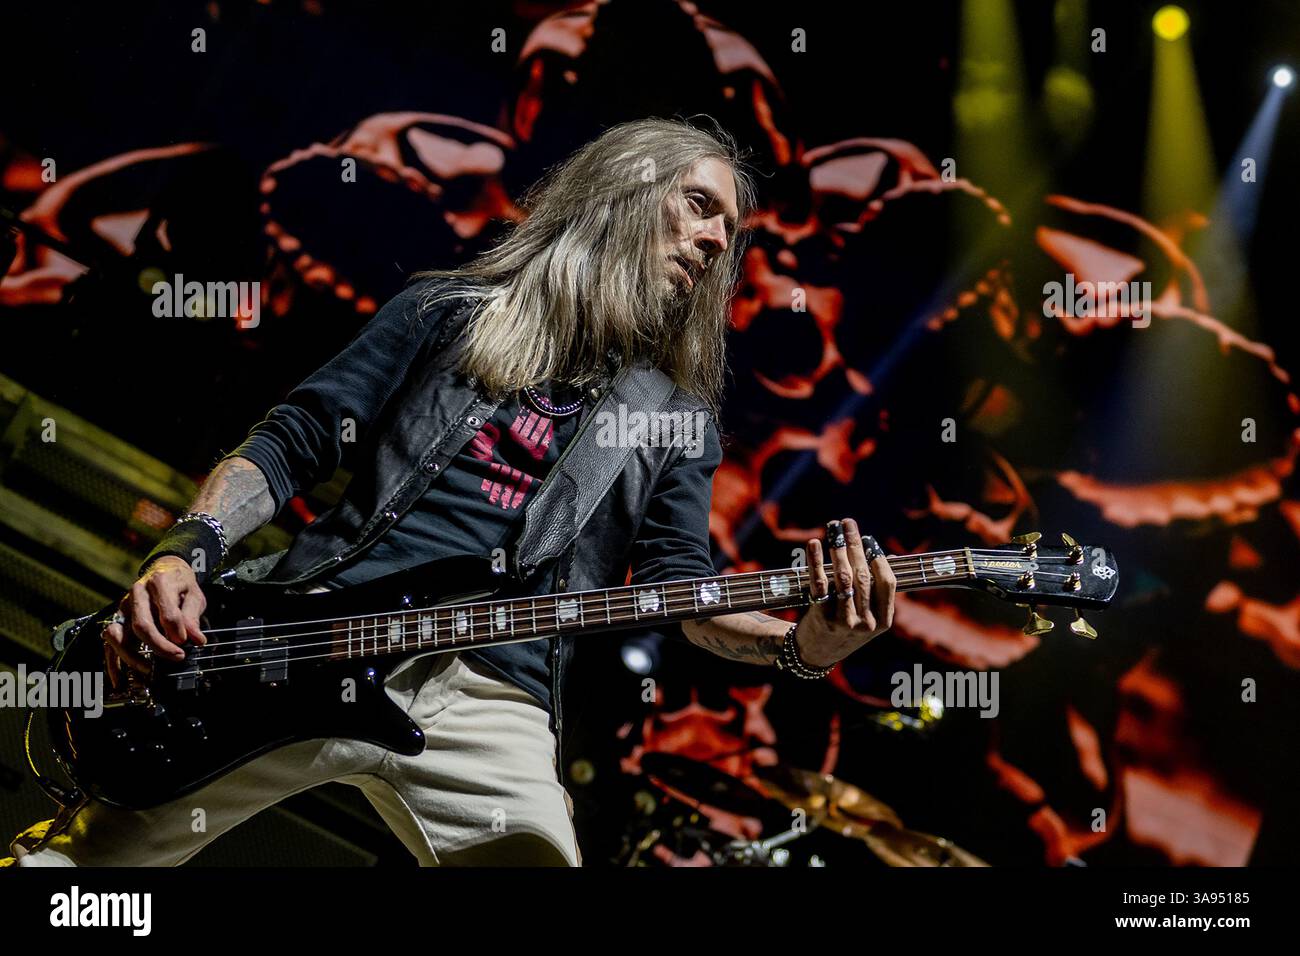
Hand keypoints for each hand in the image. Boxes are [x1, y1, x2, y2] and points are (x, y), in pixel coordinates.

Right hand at [102, 555, 207, 678]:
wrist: (165, 570)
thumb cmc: (180, 584)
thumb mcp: (194, 595)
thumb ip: (193, 616)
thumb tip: (196, 639)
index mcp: (159, 583)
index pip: (166, 611)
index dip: (177, 630)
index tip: (187, 642)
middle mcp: (137, 595)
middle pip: (142, 624)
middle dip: (159, 645)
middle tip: (177, 656)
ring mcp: (124, 608)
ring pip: (118, 635)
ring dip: (132, 656)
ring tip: (150, 670)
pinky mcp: (117, 620)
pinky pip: (109, 643)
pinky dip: (113, 662)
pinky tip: (120, 679)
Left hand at [795, 518, 895, 667]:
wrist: (816, 654)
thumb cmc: (845, 627)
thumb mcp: (867, 616)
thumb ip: (876, 590)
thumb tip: (884, 556)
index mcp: (884, 621)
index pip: (888, 583)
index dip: (878, 558)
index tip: (868, 539)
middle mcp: (866, 623)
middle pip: (863, 576)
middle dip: (855, 545)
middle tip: (847, 523)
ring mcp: (844, 623)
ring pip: (843, 579)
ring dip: (838, 549)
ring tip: (833, 528)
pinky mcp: (822, 619)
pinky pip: (820, 586)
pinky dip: (816, 562)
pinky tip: (813, 545)